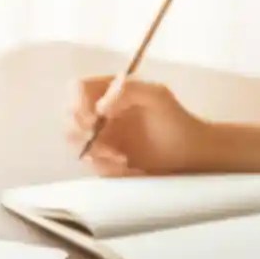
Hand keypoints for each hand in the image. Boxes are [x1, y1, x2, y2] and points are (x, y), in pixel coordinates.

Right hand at [67, 75, 209, 175]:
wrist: (191, 153)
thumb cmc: (176, 119)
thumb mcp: (156, 95)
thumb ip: (128, 90)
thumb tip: (99, 107)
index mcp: (108, 91)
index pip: (76, 89)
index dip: (78, 103)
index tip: (94, 118)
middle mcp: (99, 113)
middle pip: (68, 117)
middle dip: (82, 132)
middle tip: (104, 143)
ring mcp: (100, 137)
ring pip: (76, 144)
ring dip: (95, 153)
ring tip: (121, 159)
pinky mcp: (105, 160)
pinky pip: (93, 165)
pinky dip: (107, 168)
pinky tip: (128, 167)